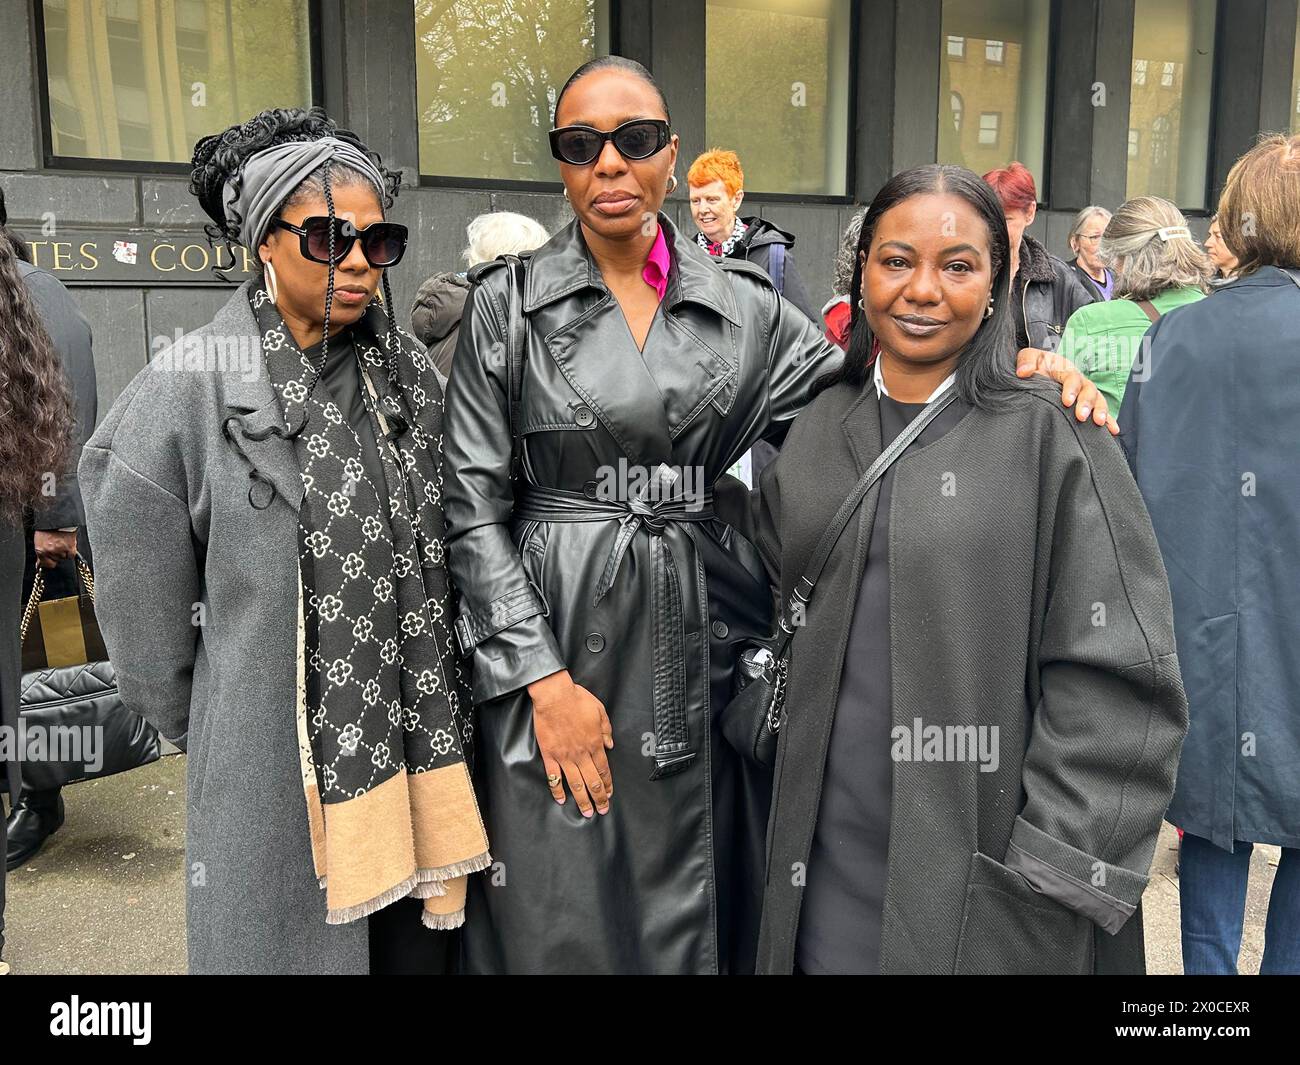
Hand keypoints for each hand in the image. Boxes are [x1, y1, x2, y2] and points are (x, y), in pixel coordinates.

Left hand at [33, 529, 77, 568]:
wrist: (57, 519)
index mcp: (40, 550)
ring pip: (63, 557)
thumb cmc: (47, 528)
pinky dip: (71, 551)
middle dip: (56, 554)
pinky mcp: (70, 548)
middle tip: (56, 545)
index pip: (46, 564)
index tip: (51, 561)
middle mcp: (50, 551)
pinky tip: (67, 544)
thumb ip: (41, 552)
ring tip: (61, 542)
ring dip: (64, 552)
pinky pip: (71, 555)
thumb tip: (40, 563)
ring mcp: (60, 550)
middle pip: (56, 560)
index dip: (49, 562)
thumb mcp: (39, 541)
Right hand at [528, 669, 613, 816]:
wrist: (554, 696)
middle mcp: (581, 753)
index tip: (609, 794)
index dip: (607, 784)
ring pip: (576, 784)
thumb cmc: (577, 700)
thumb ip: (606, 729)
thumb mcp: (599, 711)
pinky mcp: (550, 755)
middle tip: (602, 810)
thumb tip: (610, 745)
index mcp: (595, 743)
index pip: (604, 769)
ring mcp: (565, 756)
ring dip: (582, 800)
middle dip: (599, 798)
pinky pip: (554, 777)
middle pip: (593, 781)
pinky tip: (561, 800)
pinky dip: (557, 790)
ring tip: (586, 812)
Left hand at [1015, 347, 1119, 435]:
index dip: (1071, 389)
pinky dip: (1109, 420)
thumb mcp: (1029, 358)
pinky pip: (1101, 411)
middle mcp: (1080, 381)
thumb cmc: (1037, 364)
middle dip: (1086, 403)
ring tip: (1099, 423)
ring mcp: (1085, 393)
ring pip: (1098, 400)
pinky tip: (1113, 431)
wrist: (1041, 369)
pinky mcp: (1087, 404)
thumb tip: (1023, 372)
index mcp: (1066, 370)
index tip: (1066, 402)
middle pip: (1089, 390)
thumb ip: (1026, 362)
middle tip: (1081, 416)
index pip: (1072, 378)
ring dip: (1101, 411)